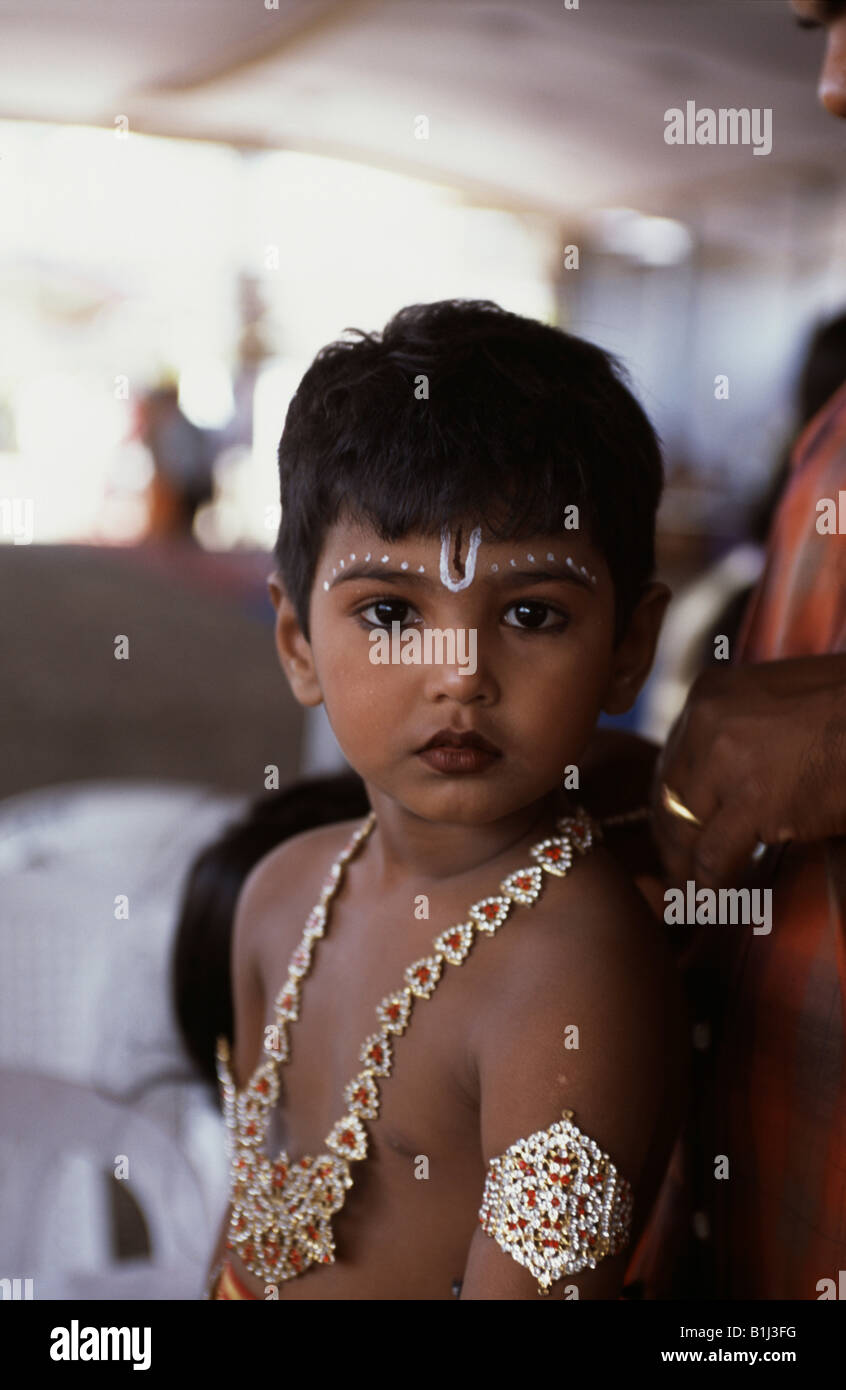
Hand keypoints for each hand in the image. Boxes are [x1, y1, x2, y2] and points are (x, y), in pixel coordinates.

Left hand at [651, 655, 845, 887]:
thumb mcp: (776, 698)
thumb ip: (739, 728)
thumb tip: (716, 782)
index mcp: (710, 692)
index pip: (673, 758)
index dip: (673, 803)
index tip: (677, 830)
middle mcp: (706, 719)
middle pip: (669, 793)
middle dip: (672, 837)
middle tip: (678, 870)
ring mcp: (726, 758)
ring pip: (682, 828)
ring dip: (684, 866)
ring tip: (690, 893)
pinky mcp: (755, 800)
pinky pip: (712, 857)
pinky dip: (708, 885)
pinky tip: (711, 903)